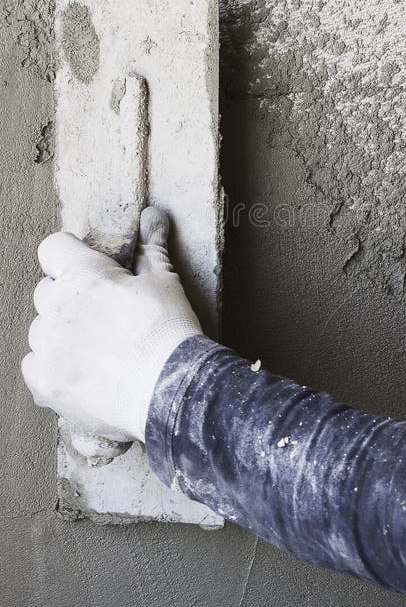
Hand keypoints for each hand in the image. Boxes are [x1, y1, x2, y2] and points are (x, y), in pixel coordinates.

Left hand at [21, 207, 201, 442]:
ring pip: (41, 330)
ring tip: (97, 350)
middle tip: (102, 314)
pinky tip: (82, 372)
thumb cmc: (168, 330)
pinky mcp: (44, 382)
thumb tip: (154, 217)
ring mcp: (47, 346)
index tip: (87, 269)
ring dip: (61, 334)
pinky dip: (53, 367)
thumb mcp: (164, 281)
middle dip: (68, 297)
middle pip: (46, 291)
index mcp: (83, 274)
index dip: (70, 255)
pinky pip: (34, 365)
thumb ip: (151, 247)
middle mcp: (56, 307)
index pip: (53, 248)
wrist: (170, 389)